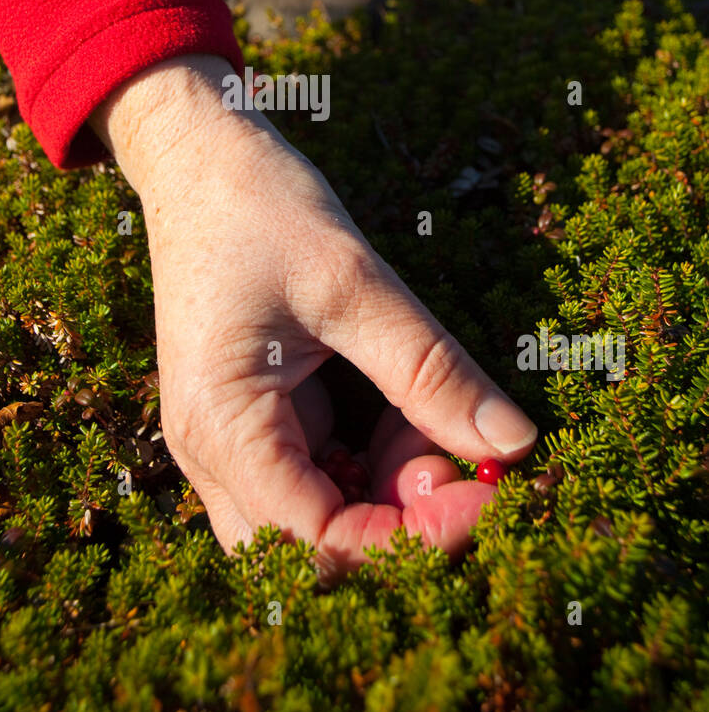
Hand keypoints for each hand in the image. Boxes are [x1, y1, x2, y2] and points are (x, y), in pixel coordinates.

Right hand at [91, 55, 536, 579]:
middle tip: (463, 463)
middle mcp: (212, 453)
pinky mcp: (253, 422)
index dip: (409, 541)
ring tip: (435, 420)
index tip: (486, 490)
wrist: (198, 157)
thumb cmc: (259, 206)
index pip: (315, 544)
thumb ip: (431, 371)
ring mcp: (228, 442)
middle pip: (310, 554)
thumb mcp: (355, 283)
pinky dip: (374, 461)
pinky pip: (318, 477)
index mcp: (222, 426)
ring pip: (317, 522)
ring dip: (390, 495)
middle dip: (400, 528)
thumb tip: (512, 446)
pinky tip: (409, 409)